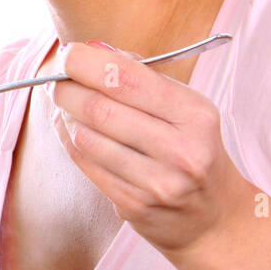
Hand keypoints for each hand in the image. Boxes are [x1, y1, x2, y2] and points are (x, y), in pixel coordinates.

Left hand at [47, 40, 253, 256]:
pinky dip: (71, 141)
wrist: (214, 219)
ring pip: (87, 138)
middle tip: (57, 82)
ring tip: (68, 107)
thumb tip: (91, 50)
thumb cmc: (192, 151)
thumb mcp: (185, 109)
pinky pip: (86, 165)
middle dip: (67, 89)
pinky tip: (72, 130)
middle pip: (100, 109)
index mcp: (195, 115)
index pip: (128, 79)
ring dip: (67, 117)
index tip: (68, 54)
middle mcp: (180, 149)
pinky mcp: (134, 206)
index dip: (87, 63)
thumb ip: (142, 78)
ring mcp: (157, 182)